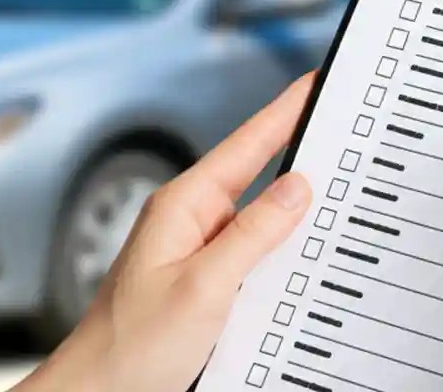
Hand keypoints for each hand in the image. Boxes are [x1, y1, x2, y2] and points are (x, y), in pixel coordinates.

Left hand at [15, 75, 314, 391]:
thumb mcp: (203, 285)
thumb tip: (296, 188)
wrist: (101, 391)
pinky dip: (278, 247)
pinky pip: (251, 252)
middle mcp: (190, 220)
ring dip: (291, 209)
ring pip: (258, 218)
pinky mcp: (204, 280)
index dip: (285, 110)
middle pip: (257, 176)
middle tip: (341, 132)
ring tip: (333, 190)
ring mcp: (196, 250)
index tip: (314, 82)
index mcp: (183, 206)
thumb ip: (253, 234)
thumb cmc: (130, 344)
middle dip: (298, 153)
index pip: (247, 144)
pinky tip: (298, 252)